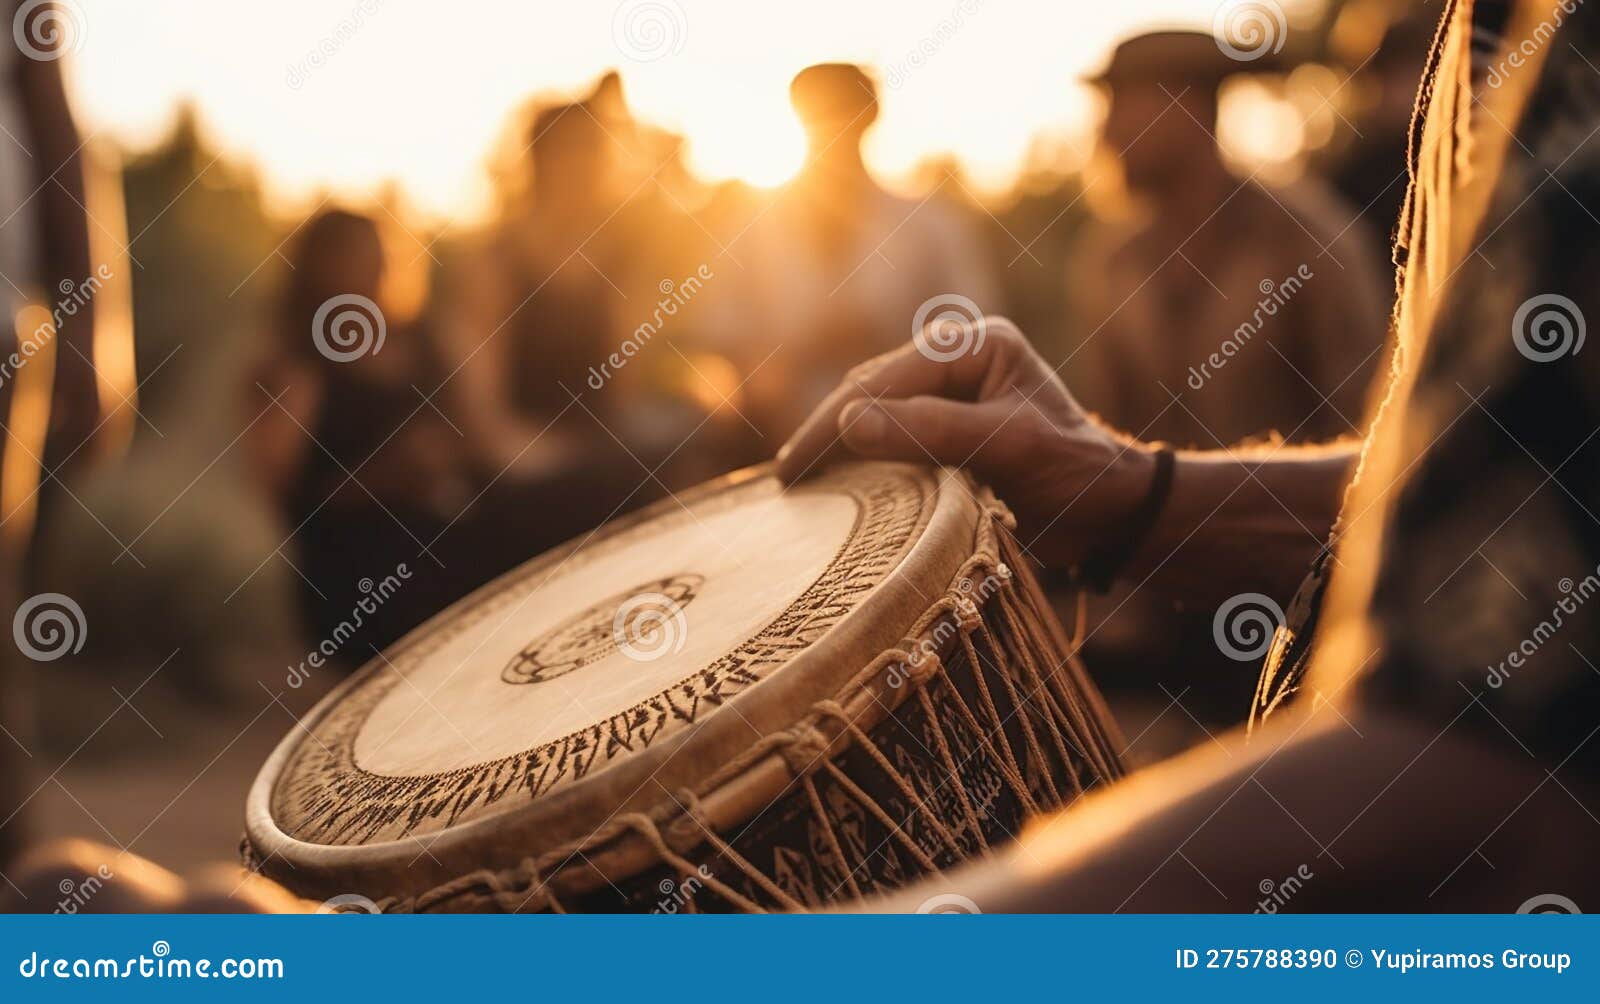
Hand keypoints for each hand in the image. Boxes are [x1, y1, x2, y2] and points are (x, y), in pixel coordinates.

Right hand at [775, 318, 1154, 566]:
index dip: (834, 424)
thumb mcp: (1006, 446)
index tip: (795, 466)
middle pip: (871, 390)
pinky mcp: (948, 425)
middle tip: (783, 478)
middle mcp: (957, 358)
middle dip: (825, 432)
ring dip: (836, 446)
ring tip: (796, 482)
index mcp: (974, 343)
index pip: (884, 380)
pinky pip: (890, 435)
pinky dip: (859, 459)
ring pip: (873, 412)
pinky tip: (831, 482)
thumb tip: (847, 422)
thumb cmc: (1073, 472)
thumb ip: (930, 430)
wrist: (1113, 511)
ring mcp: (951, 391)